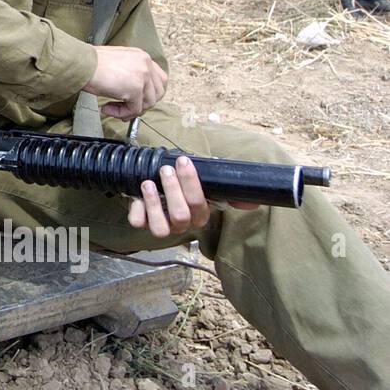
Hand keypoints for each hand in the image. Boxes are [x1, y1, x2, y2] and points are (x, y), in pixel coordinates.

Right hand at [85, 45, 167, 118]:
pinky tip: (107, 108)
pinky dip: (121, 113)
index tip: (137, 99)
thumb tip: (129, 91)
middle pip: (158, 92)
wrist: (82, 64)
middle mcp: (146, 64)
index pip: (159, 78)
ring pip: (147, 103)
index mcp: (141, 56)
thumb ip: (128, 73)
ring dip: (130, 110)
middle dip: (144, 103)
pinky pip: (134, 110)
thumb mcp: (116, 62)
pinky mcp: (135, 89)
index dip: (149, 92)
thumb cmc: (91, 63)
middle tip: (128, 107)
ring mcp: (143, 77)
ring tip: (113, 108)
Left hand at [128, 155, 258, 236]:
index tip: (183, 161)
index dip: (191, 183)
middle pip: (181, 215)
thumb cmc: (187, 186)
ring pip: (160, 228)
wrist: (162, 186)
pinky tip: (137, 196)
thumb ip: (229, 192)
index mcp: (200, 215)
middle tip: (166, 170)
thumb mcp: (209, 185)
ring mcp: (163, 226)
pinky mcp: (143, 223)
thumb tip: (253, 201)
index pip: (200, 204)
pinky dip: (137, 211)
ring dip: (154, 205)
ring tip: (148, 183)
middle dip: (173, 190)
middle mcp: (183, 224)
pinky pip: (138, 224)